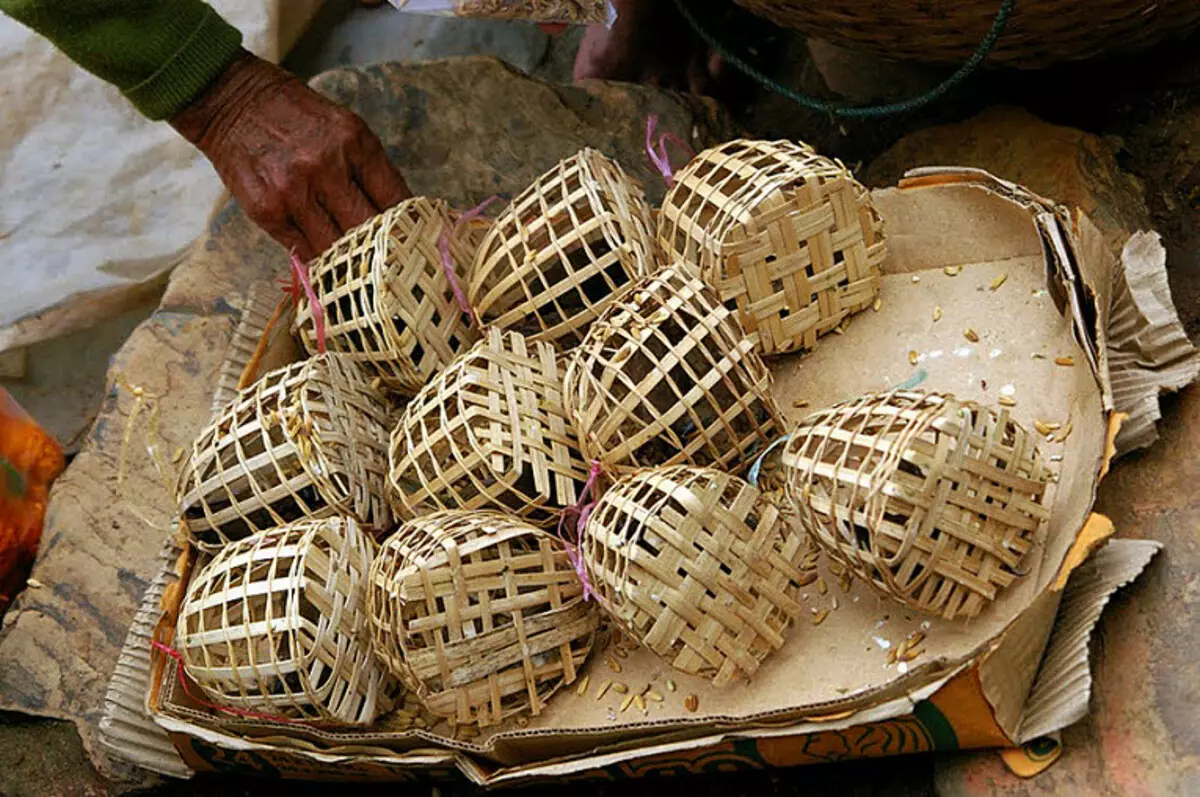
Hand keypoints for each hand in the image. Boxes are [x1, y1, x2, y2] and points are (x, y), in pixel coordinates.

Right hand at [171, 50, 410, 259]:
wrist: (231, 100)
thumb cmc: (294, 116)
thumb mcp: (343, 128)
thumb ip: (369, 169)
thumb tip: (398, 215)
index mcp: (355, 143)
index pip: (396, 199)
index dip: (407, 226)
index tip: (412, 239)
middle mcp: (326, 168)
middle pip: (369, 229)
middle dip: (381, 247)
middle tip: (389, 261)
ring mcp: (294, 192)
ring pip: (337, 247)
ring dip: (349, 259)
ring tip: (359, 265)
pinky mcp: (267, 211)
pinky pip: (304, 251)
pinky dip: (319, 259)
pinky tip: (328, 261)